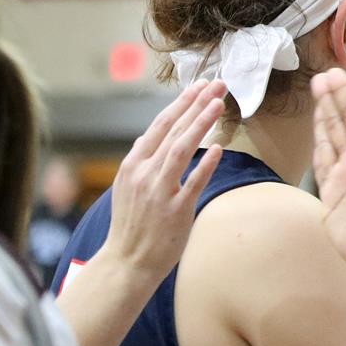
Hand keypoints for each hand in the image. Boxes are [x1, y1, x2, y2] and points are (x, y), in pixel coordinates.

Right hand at [95, 79, 227, 280]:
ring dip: (200, 124)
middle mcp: (144, 173)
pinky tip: (218, 147)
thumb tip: (153, 139)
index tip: (199, 86)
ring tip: (218, 104)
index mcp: (133, 165)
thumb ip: (146, 163)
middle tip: (217, 83)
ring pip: (181, 150)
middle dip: (195, 104)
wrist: (127, 261)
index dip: (181, 104)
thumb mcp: (131, 187)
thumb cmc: (134, 224)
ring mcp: (158, 191)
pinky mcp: (174, 210)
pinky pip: (192, 182)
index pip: (160, 126)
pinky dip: (205, 164)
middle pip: (173, 131)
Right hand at [310, 69, 345, 292]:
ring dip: (322, 117)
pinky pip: (321, 164)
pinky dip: (316, 145)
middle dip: (331, 99)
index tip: (335, 73)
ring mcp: (343, 178)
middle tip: (321, 75)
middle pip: (340, 123)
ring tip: (317, 94)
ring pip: (328, 140)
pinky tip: (315, 130)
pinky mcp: (330, 196)